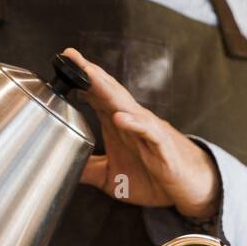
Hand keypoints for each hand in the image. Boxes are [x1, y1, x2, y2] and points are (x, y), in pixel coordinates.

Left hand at [63, 48, 220, 219]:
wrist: (186, 190)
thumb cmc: (153, 178)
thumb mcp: (111, 178)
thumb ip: (89, 170)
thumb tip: (62, 167)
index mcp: (118, 125)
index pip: (96, 96)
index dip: (78, 79)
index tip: (60, 63)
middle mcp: (131, 121)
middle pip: (108, 92)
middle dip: (89, 73)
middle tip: (69, 55)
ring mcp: (147, 130)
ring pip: (126, 104)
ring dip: (108, 90)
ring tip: (90, 75)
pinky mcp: (162, 145)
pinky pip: (148, 131)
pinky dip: (134, 123)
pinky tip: (120, 118)